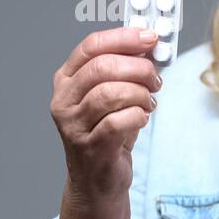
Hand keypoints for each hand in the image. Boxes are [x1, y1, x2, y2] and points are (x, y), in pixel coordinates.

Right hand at [50, 25, 162, 205]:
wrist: (97, 180)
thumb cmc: (106, 134)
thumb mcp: (112, 96)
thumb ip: (125, 70)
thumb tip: (150, 46)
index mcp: (66, 80)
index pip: (91, 46)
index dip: (123, 38)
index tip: (149, 38)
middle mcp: (64, 100)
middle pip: (102, 67)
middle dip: (138, 68)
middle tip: (155, 78)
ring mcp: (73, 125)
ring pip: (110, 93)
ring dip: (140, 94)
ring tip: (148, 102)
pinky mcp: (89, 146)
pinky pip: (118, 121)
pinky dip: (138, 116)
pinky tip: (141, 119)